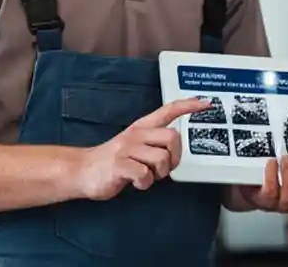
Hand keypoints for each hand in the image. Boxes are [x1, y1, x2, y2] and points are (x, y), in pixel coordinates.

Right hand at [72, 97, 211, 201]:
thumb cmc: (113, 161)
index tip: (206, 104)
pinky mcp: (119, 165)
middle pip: (172, 137)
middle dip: (175, 157)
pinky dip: (144, 184)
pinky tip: (135, 183)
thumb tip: (174, 149)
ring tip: (146, 176)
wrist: (82, 170)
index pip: (168, 110)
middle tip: (164, 168)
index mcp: (141, 127)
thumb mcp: (134, 144)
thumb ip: (154, 143)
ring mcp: (127, 149)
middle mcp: (136, 134)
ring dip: (159, 174)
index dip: (188, 106)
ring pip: (161, 159)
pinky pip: (144, 175)